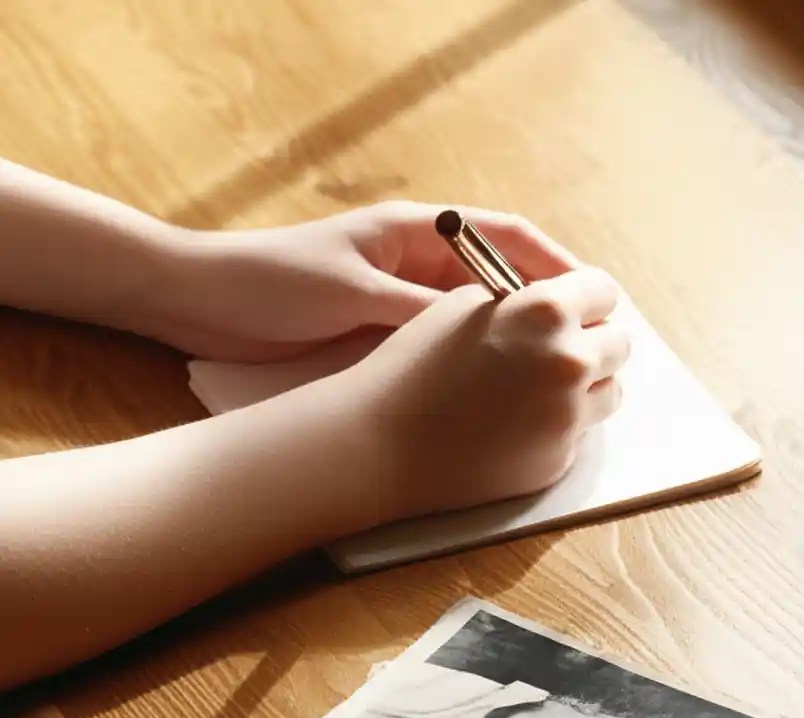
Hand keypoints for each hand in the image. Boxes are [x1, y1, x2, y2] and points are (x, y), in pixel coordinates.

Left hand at [139, 202, 575, 361]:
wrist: (198, 301)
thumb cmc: (272, 282)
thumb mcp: (353, 295)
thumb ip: (419, 311)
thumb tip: (490, 328)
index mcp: (413, 231)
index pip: (503, 235)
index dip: (552, 260)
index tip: (589, 291)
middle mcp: (415, 259)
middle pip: (499, 275)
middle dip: (543, 303)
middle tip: (582, 339)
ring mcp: (400, 295)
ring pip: (475, 312)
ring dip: (511, 334)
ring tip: (549, 368)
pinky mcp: (381, 328)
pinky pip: (443, 340)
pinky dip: (472, 356)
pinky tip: (493, 385)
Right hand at [325, 267, 629, 524]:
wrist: (382, 442)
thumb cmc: (415, 365)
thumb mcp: (465, 306)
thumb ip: (523, 298)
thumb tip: (562, 296)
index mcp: (547, 310)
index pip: (603, 290)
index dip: (585, 296)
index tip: (575, 305)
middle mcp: (569, 360)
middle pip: (618, 342)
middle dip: (591, 341)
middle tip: (554, 348)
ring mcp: (568, 415)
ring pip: (610, 390)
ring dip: (585, 385)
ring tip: (536, 387)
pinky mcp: (559, 457)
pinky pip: (580, 430)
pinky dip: (559, 424)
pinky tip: (516, 422)